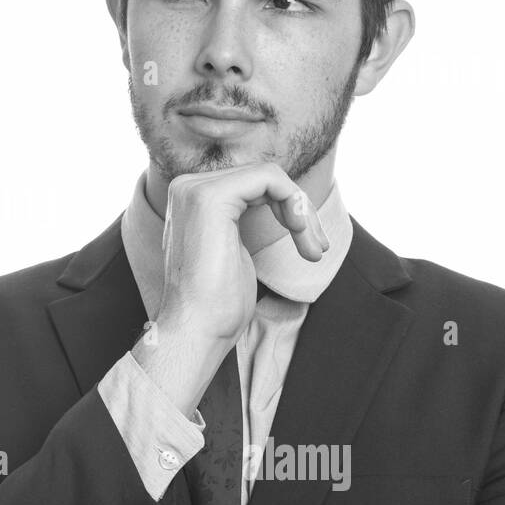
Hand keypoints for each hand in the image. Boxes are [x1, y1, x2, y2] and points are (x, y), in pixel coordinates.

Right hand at [133, 163, 328, 410]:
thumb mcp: (233, 252)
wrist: (197, 329)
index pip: (251, 185)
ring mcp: (196, 189)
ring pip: (269, 176)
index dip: (287, 210)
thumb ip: (240, 223)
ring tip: (313, 249)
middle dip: (299, 212)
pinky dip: (295, 205)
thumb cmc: (217, 304)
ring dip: (301, 213)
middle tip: (316, 249)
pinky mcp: (212, 196)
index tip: (309, 246)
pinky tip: (302, 235)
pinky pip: (269, 178)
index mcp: (190, 199)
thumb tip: (275, 206)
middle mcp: (187, 187)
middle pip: (262, 178)